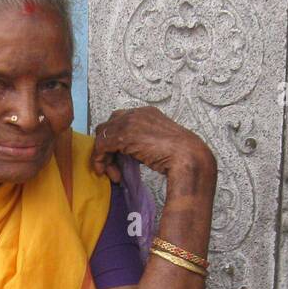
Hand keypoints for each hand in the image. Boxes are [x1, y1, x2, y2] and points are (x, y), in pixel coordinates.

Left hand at [91, 107, 216, 185]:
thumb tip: (128, 154)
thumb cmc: (179, 156)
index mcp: (147, 113)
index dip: (116, 142)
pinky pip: (101, 145)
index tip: (119, 161)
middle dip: (107, 148)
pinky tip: (105, 172)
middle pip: (109, 127)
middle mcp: (136, 113)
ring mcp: (129, 122)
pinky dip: (99, 159)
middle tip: (114, 169)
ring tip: (113, 175)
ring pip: (103, 136)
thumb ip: (142, 143)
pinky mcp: (123, 135)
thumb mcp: (158, 144)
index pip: (121, 122)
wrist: (188, 158)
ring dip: (104, 157)